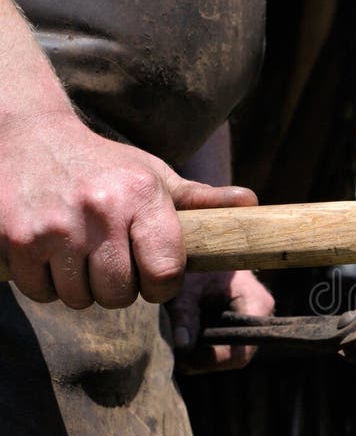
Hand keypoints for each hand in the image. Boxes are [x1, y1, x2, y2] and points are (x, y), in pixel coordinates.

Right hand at [0, 111, 256, 307]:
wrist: (26, 136)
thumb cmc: (104, 165)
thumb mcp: (155, 174)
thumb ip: (201, 200)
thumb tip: (252, 204)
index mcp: (142, 196)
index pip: (165, 273)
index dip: (162, 285)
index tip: (154, 277)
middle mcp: (100, 211)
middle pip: (120, 295)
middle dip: (121, 290)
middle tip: (114, 265)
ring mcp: (54, 227)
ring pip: (81, 299)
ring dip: (84, 290)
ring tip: (83, 259)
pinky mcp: (16, 240)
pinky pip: (42, 293)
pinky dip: (48, 286)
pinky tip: (53, 258)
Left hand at [168, 269, 274, 373]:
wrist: (204, 245)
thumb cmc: (199, 260)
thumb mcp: (187, 287)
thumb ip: (185, 316)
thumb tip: (181, 348)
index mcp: (257, 305)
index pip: (239, 353)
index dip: (210, 361)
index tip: (182, 357)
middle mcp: (259, 318)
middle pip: (232, 356)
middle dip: (201, 358)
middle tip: (173, 352)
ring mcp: (250, 321)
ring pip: (225, 351)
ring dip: (199, 351)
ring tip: (176, 340)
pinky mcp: (238, 322)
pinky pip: (221, 342)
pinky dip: (201, 342)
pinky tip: (184, 333)